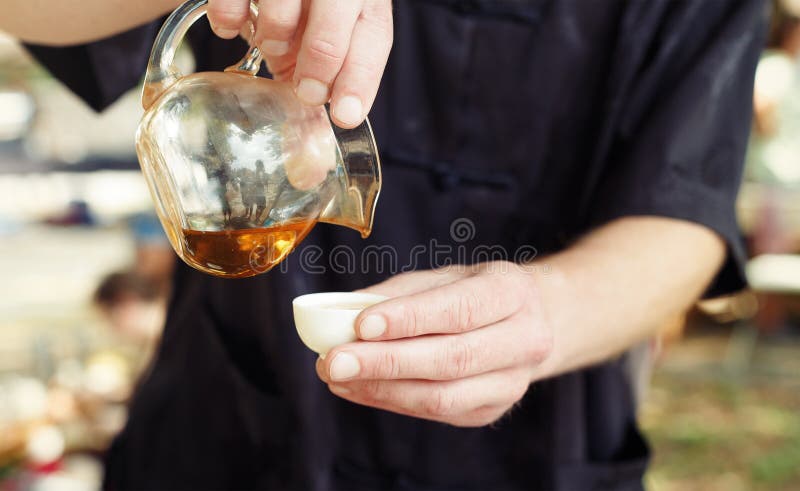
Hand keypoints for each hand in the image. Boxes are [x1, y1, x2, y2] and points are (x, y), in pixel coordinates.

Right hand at [207, 0, 392, 127]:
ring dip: (276, 32)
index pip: (374, 35)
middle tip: (306, 91)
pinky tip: (230, 30)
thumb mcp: (316, 51)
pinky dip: (230, 14)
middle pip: (337, 5)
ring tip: (269, 50)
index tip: (345, 116)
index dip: (361, 77)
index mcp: (363, 1)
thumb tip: (312, 172)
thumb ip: (321, 93)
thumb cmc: (299, 20)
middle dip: (322, 56)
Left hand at [316, 262, 553, 426]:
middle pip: (452, 358)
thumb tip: (340, 314)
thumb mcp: (444, 277)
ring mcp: (512, 382)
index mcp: (512, 292)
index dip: (410, 319)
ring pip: (442, 396)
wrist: (526, 324)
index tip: (361, 324)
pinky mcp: (491, 410)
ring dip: (382, 388)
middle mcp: (524, 339)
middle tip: (334, 361)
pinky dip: (390, 400)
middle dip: (386, 362)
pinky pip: (435, 412)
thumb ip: (398, 294)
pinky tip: (358, 388)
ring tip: (336, 376)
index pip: (461, 309)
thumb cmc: (472, 294)